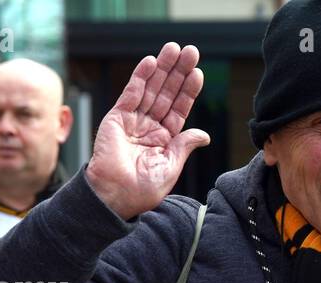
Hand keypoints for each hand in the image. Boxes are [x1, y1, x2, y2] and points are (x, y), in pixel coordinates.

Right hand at [85, 42, 210, 220]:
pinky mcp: (117, 117)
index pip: (179, 109)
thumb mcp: (170, 167)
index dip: (188, 91)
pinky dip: (141, 77)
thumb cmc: (142, 190)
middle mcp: (150, 127)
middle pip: (166, 93)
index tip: (198, 73)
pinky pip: (131, 93)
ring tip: (174, 49)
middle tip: (191, 51)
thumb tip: (204, 134)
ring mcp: (133, 120)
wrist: (116, 196)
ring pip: (151, 89)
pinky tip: (152, 62)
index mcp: (165, 140)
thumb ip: (184, 146)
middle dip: (178, 72)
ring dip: (163, 68)